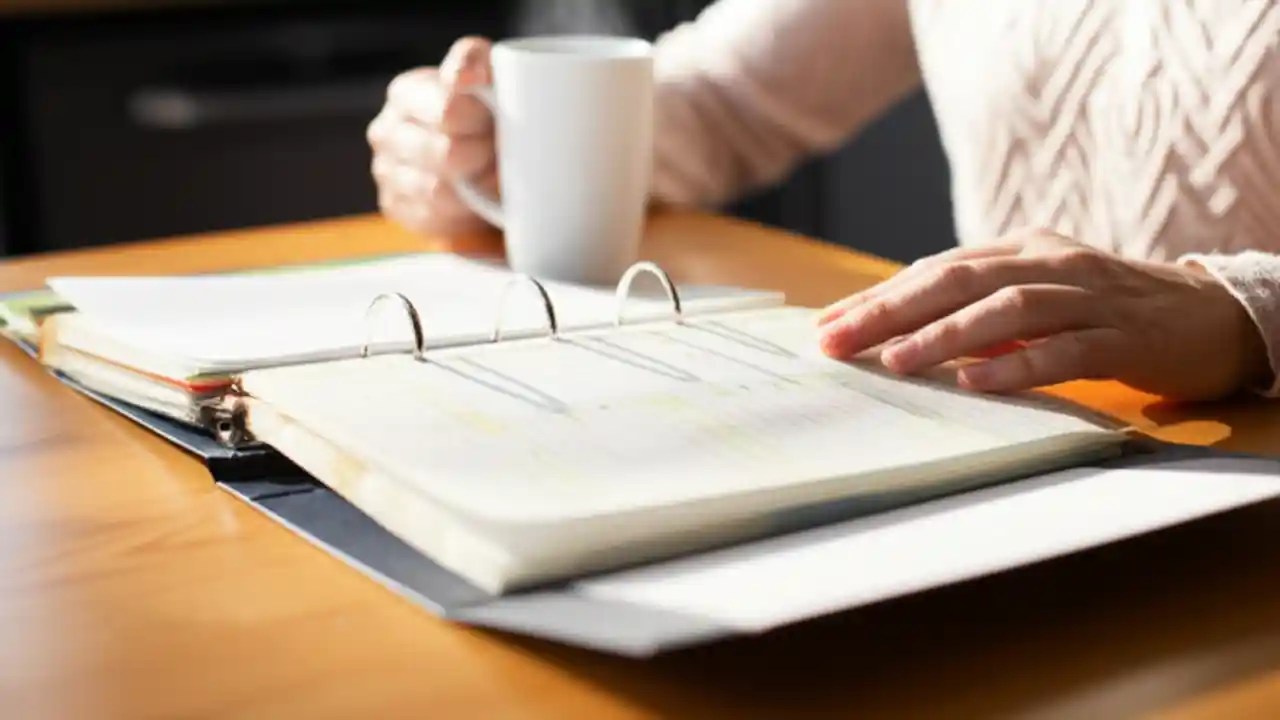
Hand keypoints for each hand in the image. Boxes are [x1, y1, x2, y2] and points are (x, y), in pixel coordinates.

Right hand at [367, 37, 497, 234]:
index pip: (448, 111)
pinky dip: (460, 212)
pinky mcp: (396, 207)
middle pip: (445, 155)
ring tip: (493, 175)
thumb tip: (464, 78)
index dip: (484, 122)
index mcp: (405, 93)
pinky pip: (432, 217)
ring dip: (475, 187)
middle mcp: (386, 132)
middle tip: (500, 153)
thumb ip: (474, 60)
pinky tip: (474, 198)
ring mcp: (387, 172)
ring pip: (437, 191)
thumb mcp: (484, 69)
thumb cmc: (482, 107)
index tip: (499, 122)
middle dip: (483, 157)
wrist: (477, 148)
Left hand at [816, 229, 1270, 399]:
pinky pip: (1065, 350)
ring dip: (944, 337)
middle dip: (890, 312)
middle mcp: (1049, 263)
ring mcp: (1088, 298)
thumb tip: (898, 325)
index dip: (877, 298)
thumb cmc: (1104, 308)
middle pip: (958, 280)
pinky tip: (976, 384)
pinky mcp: (1123, 337)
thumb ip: (977, 302)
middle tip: (836, 342)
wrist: (1211, 314)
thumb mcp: (1036, 293)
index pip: (934, 269)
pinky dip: (1018, 367)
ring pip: (1007, 310)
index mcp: (1020, 249)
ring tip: (893, 362)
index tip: (825, 326)